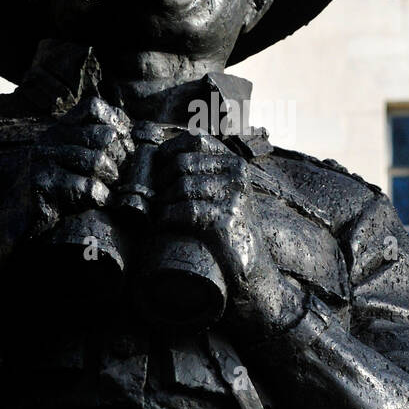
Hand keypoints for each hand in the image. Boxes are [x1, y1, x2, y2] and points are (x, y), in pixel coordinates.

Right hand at [0, 94, 133, 264]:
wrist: (17, 216)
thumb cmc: (54, 188)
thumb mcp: (72, 157)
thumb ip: (94, 142)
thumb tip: (128, 134)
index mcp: (60, 128)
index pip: (93, 107)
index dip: (116, 122)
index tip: (125, 142)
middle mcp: (50, 139)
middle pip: (103, 136)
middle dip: (120, 157)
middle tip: (119, 172)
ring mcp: (44, 160)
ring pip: (97, 161)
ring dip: (111, 178)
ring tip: (109, 187)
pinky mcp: (43, 185)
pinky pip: (86, 187)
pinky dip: (101, 196)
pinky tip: (99, 200)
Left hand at [154, 131, 305, 339]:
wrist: (251, 268)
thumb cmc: (229, 229)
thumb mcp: (222, 193)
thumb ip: (202, 172)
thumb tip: (157, 155)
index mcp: (235, 163)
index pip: (195, 140)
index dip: (169, 150)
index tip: (156, 168)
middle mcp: (238, 175)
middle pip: (182, 164)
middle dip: (162, 183)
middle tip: (157, 201)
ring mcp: (234, 196)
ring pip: (181, 187)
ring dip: (163, 203)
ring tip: (160, 215)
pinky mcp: (226, 219)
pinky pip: (185, 210)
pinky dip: (167, 218)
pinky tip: (164, 225)